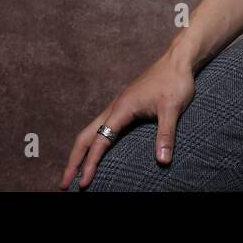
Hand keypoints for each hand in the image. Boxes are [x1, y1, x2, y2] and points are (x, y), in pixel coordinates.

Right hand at [59, 52, 195, 189]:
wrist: (178, 59)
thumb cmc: (175, 81)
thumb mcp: (172, 109)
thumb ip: (166, 135)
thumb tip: (163, 161)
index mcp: (121, 109)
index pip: (100, 142)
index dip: (90, 164)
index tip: (83, 183)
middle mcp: (114, 107)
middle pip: (85, 137)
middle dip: (73, 160)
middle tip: (63, 183)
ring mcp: (118, 105)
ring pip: (91, 130)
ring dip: (80, 151)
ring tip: (74, 171)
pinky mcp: (125, 105)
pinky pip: (101, 126)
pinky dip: (92, 141)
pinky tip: (96, 149)